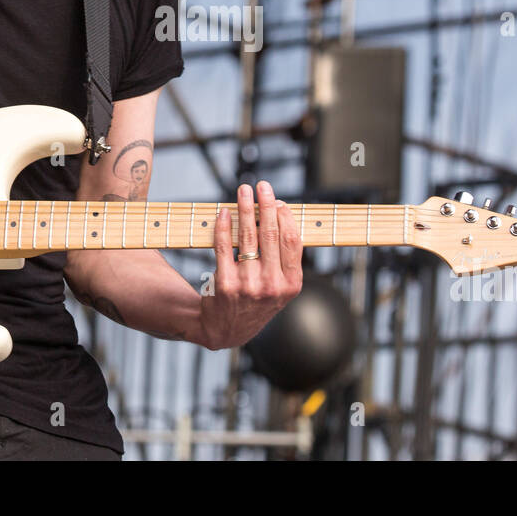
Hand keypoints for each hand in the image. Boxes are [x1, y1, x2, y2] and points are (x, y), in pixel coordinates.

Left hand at [200, 180, 302, 350]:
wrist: (226, 330)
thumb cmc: (256, 301)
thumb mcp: (280, 288)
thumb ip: (284, 259)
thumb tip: (280, 216)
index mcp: (291, 284)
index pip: (292, 240)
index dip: (285, 216)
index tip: (278, 200)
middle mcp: (272, 285)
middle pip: (270, 233)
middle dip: (265, 204)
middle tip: (262, 185)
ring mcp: (248, 285)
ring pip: (247, 236)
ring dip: (245, 208)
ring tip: (243, 191)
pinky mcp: (224, 284)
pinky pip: (224, 246)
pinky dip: (224, 226)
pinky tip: (224, 213)